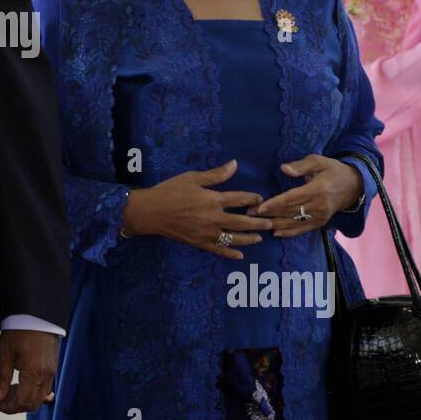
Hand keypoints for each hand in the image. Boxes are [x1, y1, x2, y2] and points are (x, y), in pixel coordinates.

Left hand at [0, 330, 58, 414]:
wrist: (37, 314)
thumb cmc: (20, 330)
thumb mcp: (4, 353)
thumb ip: (1, 379)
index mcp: (34, 373)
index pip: (22, 403)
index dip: (8, 407)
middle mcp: (47, 375)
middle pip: (32, 404)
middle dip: (15, 406)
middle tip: (1, 398)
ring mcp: (52, 372)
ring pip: (39, 397)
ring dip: (24, 399)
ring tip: (9, 389)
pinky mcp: (52, 368)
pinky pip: (45, 388)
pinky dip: (33, 391)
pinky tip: (21, 384)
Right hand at [122, 160, 272, 259]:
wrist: (150, 212)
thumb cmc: (170, 191)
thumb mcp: (192, 178)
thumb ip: (215, 175)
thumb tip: (235, 164)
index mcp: (213, 199)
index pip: (239, 199)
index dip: (252, 198)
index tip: (260, 199)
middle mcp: (214, 218)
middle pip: (242, 222)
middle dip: (258, 223)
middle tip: (270, 223)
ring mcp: (207, 233)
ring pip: (234, 238)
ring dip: (249, 238)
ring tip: (260, 237)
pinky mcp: (199, 243)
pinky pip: (219, 250)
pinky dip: (230, 253)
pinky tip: (240, 255)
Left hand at [254, 155, 362, 236]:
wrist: (355, 186)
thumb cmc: (333, 170)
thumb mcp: (319, 161)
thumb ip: (301, 165)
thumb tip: (283, 168)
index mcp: (318, 189)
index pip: (292, 198)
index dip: (275, 204)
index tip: (259, 207)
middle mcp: (319, 205)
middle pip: (290, 212)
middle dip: (269, 214)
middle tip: (249, 215)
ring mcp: (321, 216)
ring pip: (294, 222)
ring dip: (275, 224)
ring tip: (258, 225)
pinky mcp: (321, 222)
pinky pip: (303, 229)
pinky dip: (289, 232)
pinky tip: (276, 233)